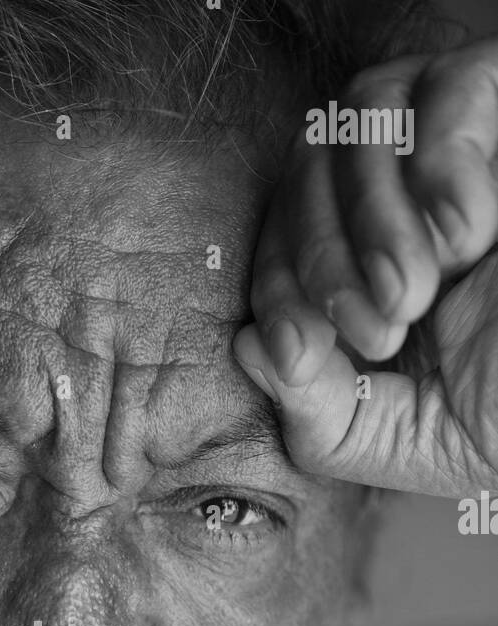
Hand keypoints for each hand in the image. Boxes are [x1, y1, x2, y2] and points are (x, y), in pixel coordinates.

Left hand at [233, 37, 497, 495]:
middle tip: (381, 324)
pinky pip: (439, 83)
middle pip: (301, 180)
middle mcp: (408, 204)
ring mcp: (460, 147)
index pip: (280, 252)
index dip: (274, 291)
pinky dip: (439, 160)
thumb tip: (251, 346)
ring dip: (371, 215)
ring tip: (428, 281)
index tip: (305, 345)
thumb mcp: (429, 443)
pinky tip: (474, 226)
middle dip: (317, 264)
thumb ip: (330, 420)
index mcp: (380, 284)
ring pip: (353, 120)